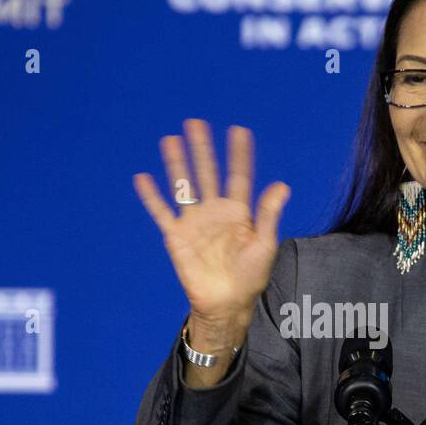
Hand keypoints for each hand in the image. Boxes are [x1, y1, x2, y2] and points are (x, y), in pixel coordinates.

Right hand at [133, 119, 290, 350]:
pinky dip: (152, 196)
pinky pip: (162, 212)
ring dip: (177, 164)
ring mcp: (194, 222)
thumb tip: (282, 185)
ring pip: (184, 186)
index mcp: (238, 212)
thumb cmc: (250, 276)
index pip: (238, 176)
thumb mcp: (265, 244)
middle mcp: (215, 212)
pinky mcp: (176, 236)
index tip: (239, 131)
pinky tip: (143, 178)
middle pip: (207, 173)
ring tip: (170, 140)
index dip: (239, 154)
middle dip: (202, 149)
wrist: (227, 302)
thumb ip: (269, 214)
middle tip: (196, 122)